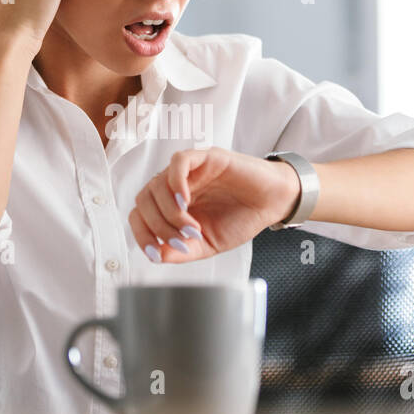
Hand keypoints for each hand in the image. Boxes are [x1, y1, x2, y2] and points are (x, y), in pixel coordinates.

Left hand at [127, 147, 301, 262]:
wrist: (273, 203)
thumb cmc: (241, 219)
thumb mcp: (208, 245)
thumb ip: (182, 252)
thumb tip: (156, 256)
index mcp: (172, 206)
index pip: (140, 214)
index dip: (142, 234)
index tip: (156, 253)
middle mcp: (176, 187)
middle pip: (143, 200)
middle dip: (159, 226)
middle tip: (184, 240)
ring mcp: (189, 171)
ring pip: (156, 183)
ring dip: (170, 212)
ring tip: (193, 228)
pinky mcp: (206, 158)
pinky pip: (178, 162)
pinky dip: (175, 182)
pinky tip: (185, 201)